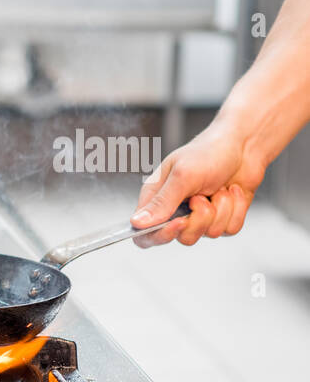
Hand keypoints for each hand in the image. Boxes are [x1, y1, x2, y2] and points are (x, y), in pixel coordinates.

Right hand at [131, 117, 266, 246]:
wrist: (245, 144)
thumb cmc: (209, 151)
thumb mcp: (182, 176)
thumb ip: (161, 202)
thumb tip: (136, 223)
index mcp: (158, 199)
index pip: (145, 233)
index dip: (160, 235)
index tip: (179, 223)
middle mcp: (177, 210)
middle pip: (183, 237)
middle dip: (200, 218)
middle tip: (202, 196)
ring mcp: (201, 216)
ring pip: (209, 234)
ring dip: (222, 209)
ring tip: (220, 188)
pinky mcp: (223, 217)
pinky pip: (230, 229)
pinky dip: (237, 209)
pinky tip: (233, 191)